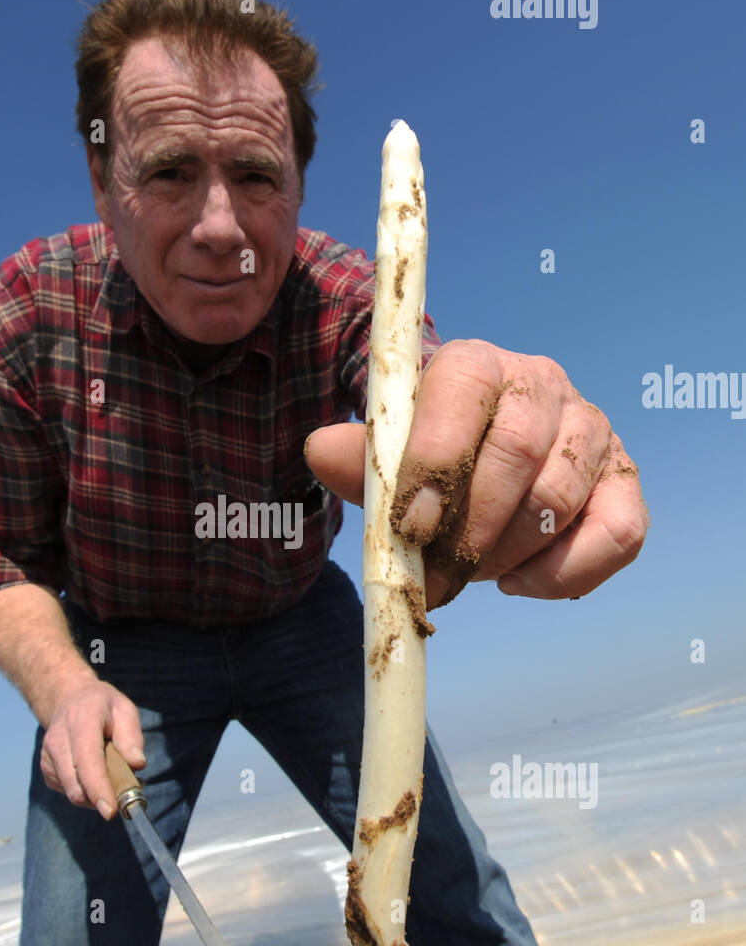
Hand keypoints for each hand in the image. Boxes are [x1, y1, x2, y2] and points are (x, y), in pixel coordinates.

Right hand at [39, 680, 145, 819]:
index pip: (87, 761)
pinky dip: (87, 793)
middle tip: (129, 789)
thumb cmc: (102, 707)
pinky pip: (69, 792)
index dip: (98, 789)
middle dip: (103, 798)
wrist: (69, 699)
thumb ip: (132, 737)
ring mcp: (48, 756)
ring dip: (97, 796)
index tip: (111, 811)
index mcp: (81, 722)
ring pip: (73, 793)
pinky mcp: (47, 769)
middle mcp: (59, 740)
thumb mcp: (125, 710)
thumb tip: (137, 765)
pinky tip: (97, 775)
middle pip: (76, 785)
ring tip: (114, 776)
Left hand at [304, 339, 648, 608]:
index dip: (436, 459)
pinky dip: (563, 574)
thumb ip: (360, 456)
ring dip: (506, 554)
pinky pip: (617, 535)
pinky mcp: (622, 483)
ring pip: (558, 500)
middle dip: (470, 529)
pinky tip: (517, 580)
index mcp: (477, 365)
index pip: (463, 391)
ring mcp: (590, 432)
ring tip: (469, 571)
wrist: (482, 457)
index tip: (412, 526)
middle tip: (436, 576)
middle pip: (517, 453)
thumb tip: (322, 449)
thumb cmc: (429, 457)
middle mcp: (542, 386)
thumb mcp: (388, 454)